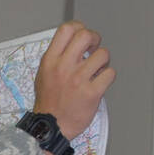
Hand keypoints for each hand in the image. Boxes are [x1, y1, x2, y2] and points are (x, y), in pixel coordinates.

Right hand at [33, 20, 115, 141]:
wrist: (51, 127)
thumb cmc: (48, 102)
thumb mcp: (43, 75)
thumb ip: (57, 56)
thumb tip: (73, 41)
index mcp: (50, 61)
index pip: (67, 29)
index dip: (79, 28)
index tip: (83, 37)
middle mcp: (63, 67)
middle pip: (86, 35)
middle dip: (95, 40)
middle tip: (94, 49)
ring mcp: (78, 80)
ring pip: (103, 54)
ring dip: (103, 62)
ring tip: (96, 71)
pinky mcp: (91, 93)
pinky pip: (110, 74)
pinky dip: (107, 77)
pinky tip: (99, 83)